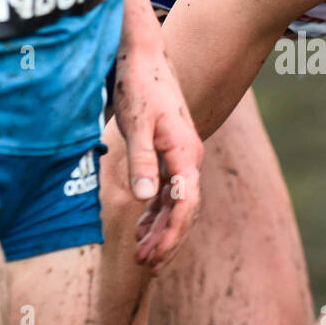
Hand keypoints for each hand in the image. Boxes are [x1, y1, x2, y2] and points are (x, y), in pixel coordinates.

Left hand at [110, 41, 203, 271]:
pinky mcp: (169, 154)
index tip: (155, 256)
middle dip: (167, 239)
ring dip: (161, 230)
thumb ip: (141, 161)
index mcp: (185, 154)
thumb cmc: (139, 87)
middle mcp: (189, 158)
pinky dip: (155, 213)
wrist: (144, 59)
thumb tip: (143, 200)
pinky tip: (141, 228)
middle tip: (146, 265)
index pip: (185, 204)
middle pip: (185, 210)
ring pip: (176, 204)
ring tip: (142, 256)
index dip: (172, 233)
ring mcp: (181, 158)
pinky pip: (167, 192)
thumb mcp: (136, 123)